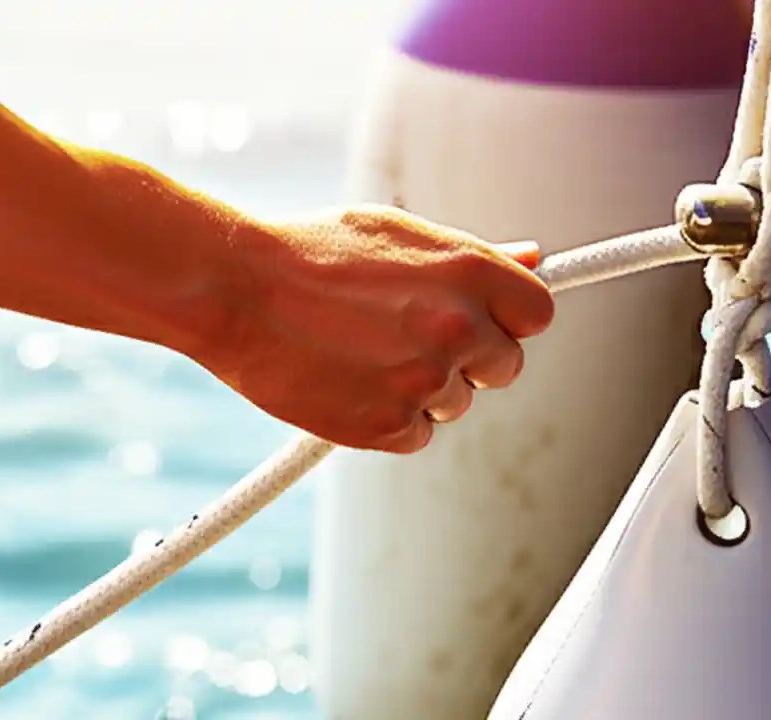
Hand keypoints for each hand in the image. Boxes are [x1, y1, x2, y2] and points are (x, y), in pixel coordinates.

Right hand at [205, 205, 553, 452]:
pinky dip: (389, 421)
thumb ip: (475, 256)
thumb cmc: (313, 252)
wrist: (232, 288)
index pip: (538, 314)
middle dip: (471, 361)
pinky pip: (416, 435)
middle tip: (412, 338)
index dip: (511, 322)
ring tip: (362, 352)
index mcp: (471, 271)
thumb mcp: (400, 235)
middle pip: (505, 367)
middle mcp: (460, 326)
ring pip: (457, 403)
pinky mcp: (388, 426)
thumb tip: (537, 259)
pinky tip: (348, 383)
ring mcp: (426, 379)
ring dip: (423, 390)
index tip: (485, 322)